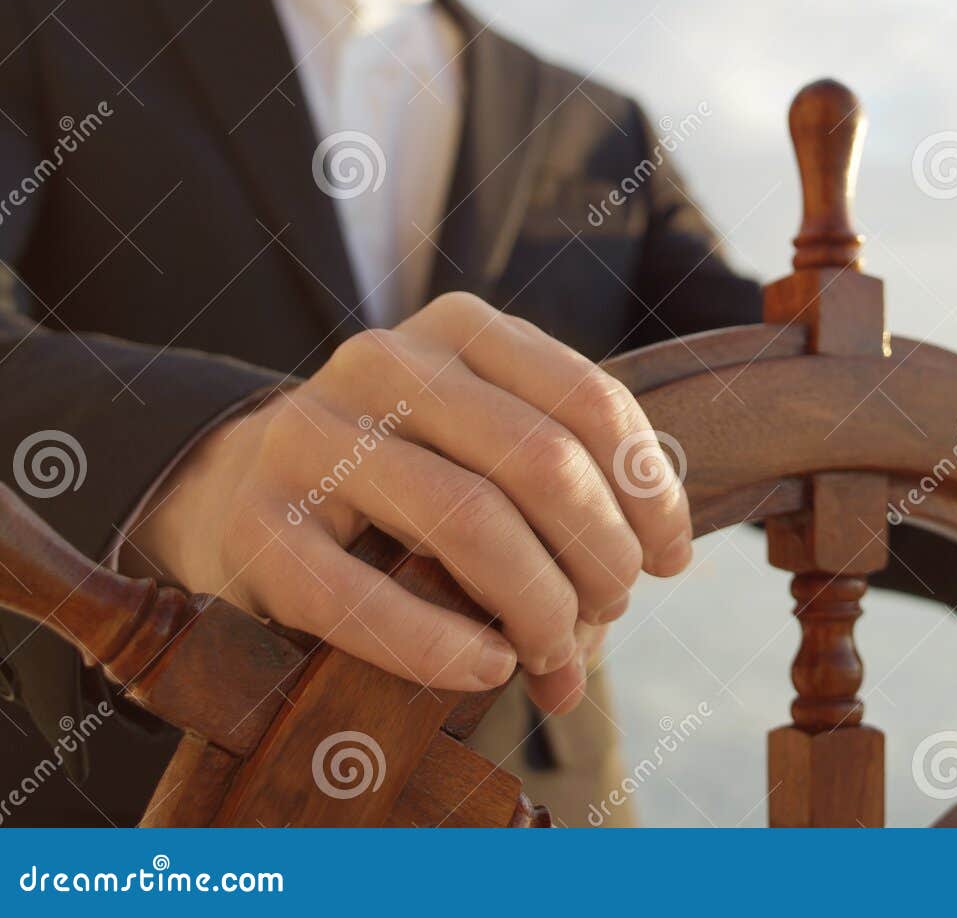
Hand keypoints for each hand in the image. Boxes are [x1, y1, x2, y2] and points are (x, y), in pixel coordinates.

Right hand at [123, 292, 689, 713]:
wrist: (242, 496)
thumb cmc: (406, 483)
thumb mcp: (489, 445)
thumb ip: (574, 479)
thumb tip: (663, 561)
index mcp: (459, 329)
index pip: (590, 401)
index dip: (648, 491)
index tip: (672, 558)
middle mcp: (383, 362)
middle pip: (542, 461)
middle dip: (601, 555)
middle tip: (612, 609)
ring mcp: (310, 436)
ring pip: (471, 520)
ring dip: (539, 608)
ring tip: (556, 654)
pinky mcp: (255, 526)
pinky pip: (365, 598)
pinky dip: (443, 648)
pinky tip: (489, 670)